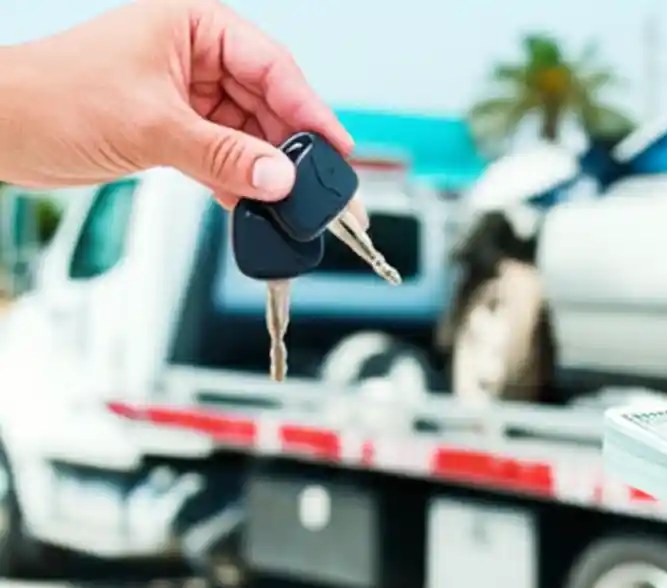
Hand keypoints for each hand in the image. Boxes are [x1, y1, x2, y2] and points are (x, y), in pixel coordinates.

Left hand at [0, 0, 352, 207]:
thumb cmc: (51, 97)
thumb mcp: (152, 127)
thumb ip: (225, 156)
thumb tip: (281, 179)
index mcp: (194, 26)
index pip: (272, 67)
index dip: (309, 110)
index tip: (337, 148)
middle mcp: (196, 55)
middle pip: (268, 103)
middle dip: (291, 148)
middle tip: (320, 187)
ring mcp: (187, 94)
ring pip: (249, 135)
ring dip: (267, 170)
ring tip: (290, 204)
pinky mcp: (174, 129)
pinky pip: (225, 156)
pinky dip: (240, 181)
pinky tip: (256, 205)